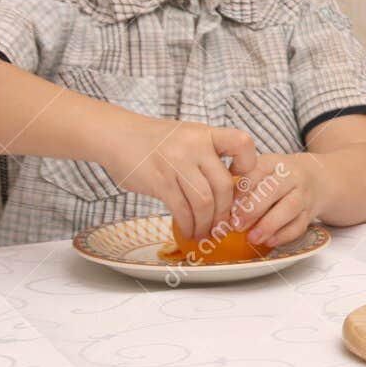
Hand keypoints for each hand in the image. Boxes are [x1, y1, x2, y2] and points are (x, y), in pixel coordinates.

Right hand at [99, 115, 256, 241]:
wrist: (116, 136)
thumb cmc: (157, 141)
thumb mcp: (189, 137)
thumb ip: (209, 156)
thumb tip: (231, 190)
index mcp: (206, 134)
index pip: (242, 143)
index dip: (248, 164)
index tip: (240, 181)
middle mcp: (194, 146)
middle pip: (224, 185)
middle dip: (226, 212)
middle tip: (223, 226)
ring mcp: (176, 163)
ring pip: (204, 201)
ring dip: (207, 223)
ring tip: (205, 233)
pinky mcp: (160, 181)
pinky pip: (182, 209)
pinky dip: (189, 224)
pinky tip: (189, 230)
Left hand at [227, 152, 323, 247]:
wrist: (318, 178)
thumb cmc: (279, 178)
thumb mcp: (262, 169)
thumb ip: (242, 181)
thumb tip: (217, 201)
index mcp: (274, 162)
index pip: (257, 171)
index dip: (242, 190)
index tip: (227, 206)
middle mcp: (292, 175)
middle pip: (274, 189)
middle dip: (253, 209)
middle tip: (236, 225)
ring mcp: (304, 194)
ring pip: (290, 207)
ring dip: (269, 224)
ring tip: (252, 238)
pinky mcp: (311, 212)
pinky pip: (300, 225)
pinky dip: (284, 235)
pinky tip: (269, 241)